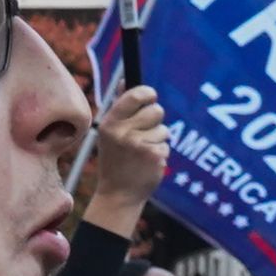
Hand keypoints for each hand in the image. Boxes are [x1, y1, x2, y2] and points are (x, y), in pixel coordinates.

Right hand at [84, 84, 167, 228]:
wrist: (118, 194)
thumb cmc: (115, 160)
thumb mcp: (109, 133)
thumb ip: (118, 107)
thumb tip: (124, 81)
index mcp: (110, 123)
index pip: (135, 96)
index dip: (147, 93)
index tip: (151, 96)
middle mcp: (123, 132)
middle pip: (156, 110)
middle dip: (155, 119)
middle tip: (145, 131)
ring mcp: (139, 145)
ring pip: (164, 129)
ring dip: (158, 138)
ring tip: (142, 152)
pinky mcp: (154, 156)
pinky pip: (166, 144)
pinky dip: (160, 152)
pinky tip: (147, 162)